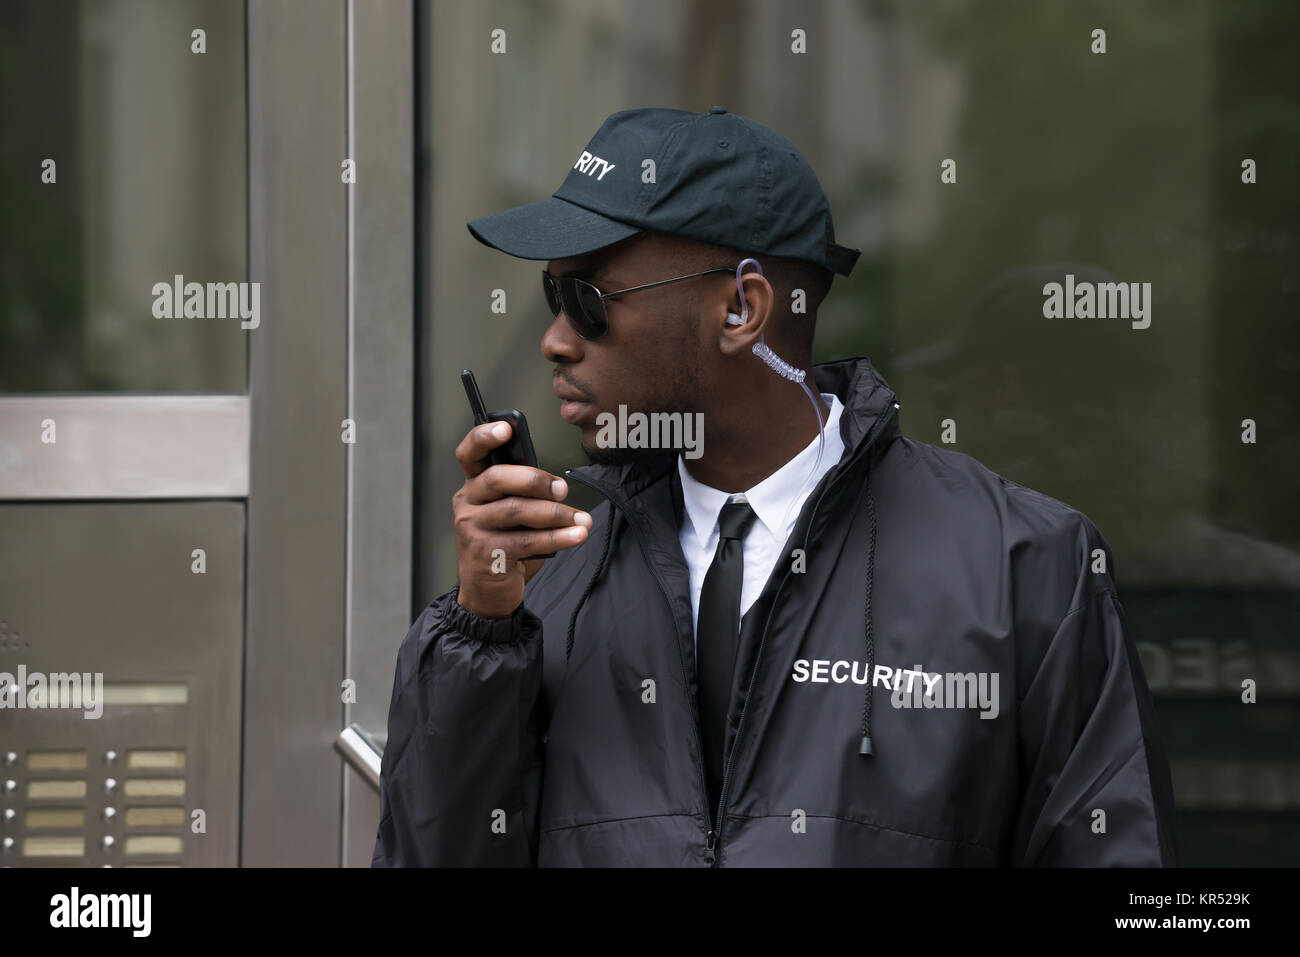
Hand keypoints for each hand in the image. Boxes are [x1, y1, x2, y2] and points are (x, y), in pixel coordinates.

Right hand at [452, 420, 590, 618]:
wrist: (488, 592)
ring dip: (556, 514)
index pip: (469, 453)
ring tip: (582, 520)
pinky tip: (576, 535)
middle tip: (563, 490)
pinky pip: (527, 541)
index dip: (485, 437)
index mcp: (473, 486)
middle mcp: (467, 503)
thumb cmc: (504, 544)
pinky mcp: (486, 555)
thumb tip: (557, 486)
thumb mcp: (510, 515)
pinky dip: (557, 538)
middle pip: (497, 479)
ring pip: (516, 511)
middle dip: (535, 480)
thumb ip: (522, 495)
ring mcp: (472, 529)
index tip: (507, 428)